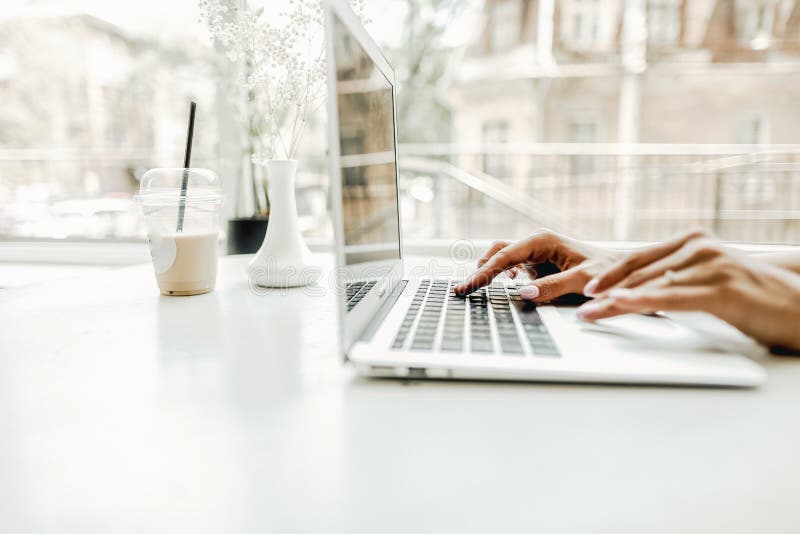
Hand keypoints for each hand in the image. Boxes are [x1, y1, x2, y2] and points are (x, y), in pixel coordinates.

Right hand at [453, 230, 620, 301]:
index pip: (504, 256)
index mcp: (542, 240)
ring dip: (487, 271)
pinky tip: (501, 286)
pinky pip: (512, 266)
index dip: (483, 272)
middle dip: (479, 269)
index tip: (469, 286)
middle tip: (463, 289)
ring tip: (473, 288)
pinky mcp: (538, 264)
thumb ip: (553, 286)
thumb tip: (524, 293)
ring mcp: (536, 253)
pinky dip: (500, 275)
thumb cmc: (607, 272)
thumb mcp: (582, 280)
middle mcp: (536, 243)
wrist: (623, 272)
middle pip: (497, 251)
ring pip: (502, 257)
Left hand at [578, 229, 799, 350]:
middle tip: (577, 305)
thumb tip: (638, 292)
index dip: (610, 274)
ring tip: (589, 313)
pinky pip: (673, 296)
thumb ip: (676, 279)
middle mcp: (699, 248)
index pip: (640, 258)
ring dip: (615, 301)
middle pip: (640, 272)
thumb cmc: (751, 298)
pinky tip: (622, 304)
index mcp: (692, 242)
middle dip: (605, 291)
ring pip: (651, 285)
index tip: (586, 289)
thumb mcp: (708, 282)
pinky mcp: (723, 289)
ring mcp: (712, 265)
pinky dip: (643, 301)